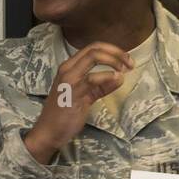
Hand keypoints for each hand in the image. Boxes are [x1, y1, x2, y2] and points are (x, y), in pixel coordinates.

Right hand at [24, 42, 134, 163]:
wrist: (49, 131)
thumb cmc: (66, 113)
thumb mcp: (86, 96)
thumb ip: (102, 87)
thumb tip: (120, 78)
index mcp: (70, 66)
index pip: (93, 47)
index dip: (113, 50)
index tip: (126, 59)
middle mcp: (68, 68)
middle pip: (95, 48)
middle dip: (116, 53)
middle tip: (130, 63)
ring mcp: (69, 79)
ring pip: (93, 57)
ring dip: (114, 61)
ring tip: (124, 72)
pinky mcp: (73, 92)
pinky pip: (92, 78)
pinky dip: (107, 76)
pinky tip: (117, 80)